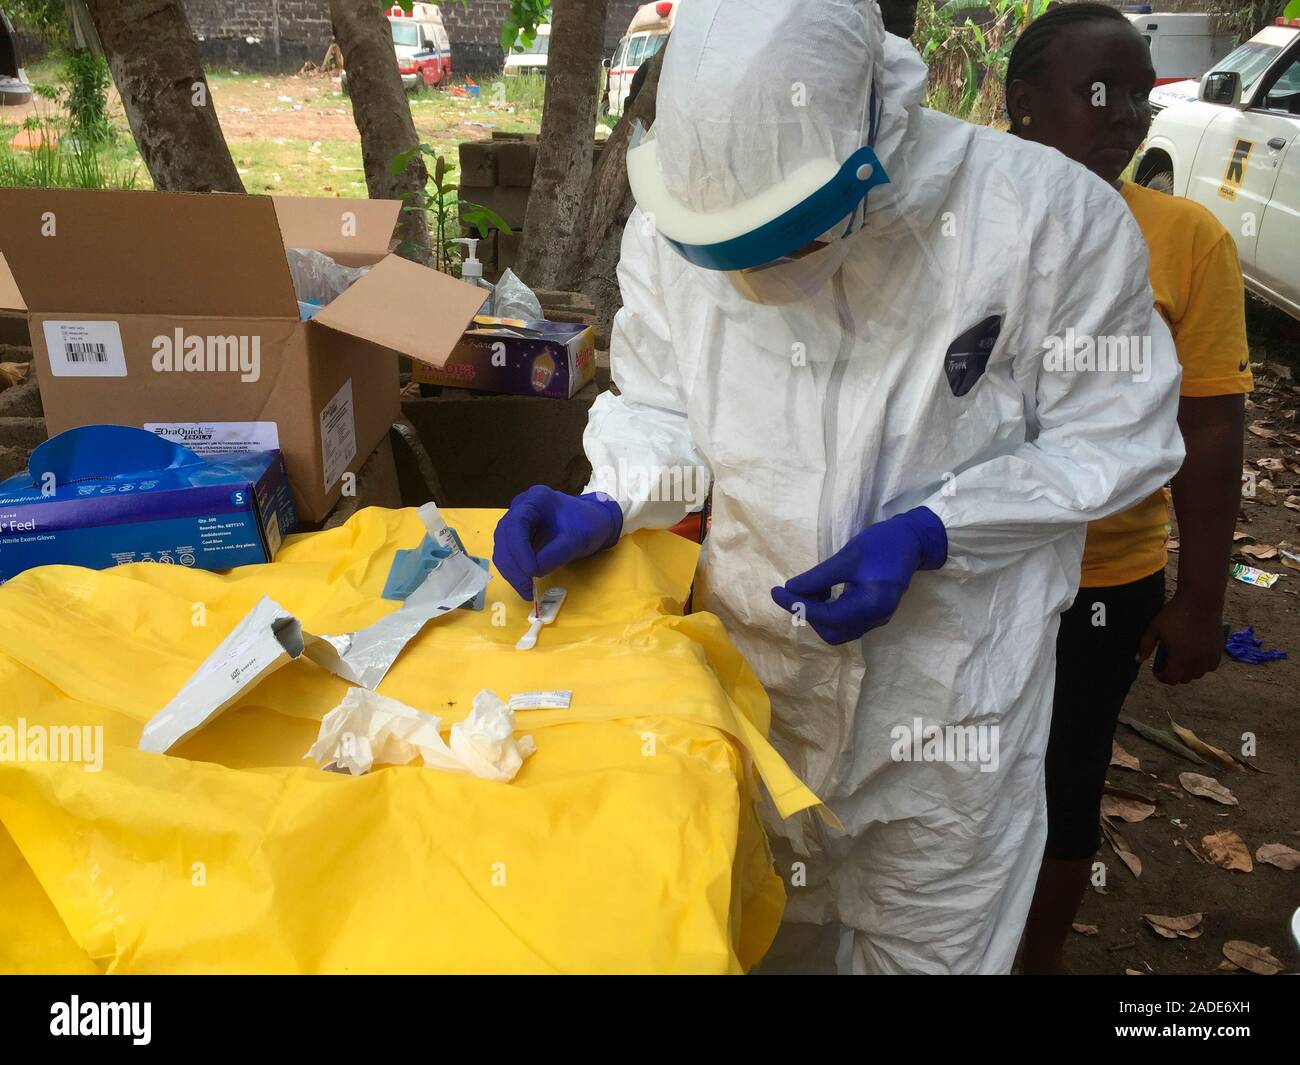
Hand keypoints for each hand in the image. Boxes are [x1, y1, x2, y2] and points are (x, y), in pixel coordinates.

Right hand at [492, 486, 623, 600]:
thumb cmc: (587, 524)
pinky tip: (524, 583)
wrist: (593, 522)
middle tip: (526, 588)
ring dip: (510, 570)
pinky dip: (513, 570)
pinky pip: (508, 554)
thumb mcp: (577, 539)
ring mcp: (516, 520)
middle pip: (504, 536)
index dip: (519, 549)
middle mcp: (521, 507)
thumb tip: (534, 572)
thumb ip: (556, 554)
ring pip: (502, 547)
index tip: (530, 572)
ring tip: (526, 590)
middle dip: (513, 565)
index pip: (516, 523)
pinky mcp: (517, 536)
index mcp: (536, 499)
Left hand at [770, 507, 946, 644]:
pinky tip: (824, 591)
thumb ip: (818, 577)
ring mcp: (877, 619)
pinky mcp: (874, 614)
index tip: (777, 592)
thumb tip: (790, 590)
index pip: (827, 616)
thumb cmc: (881, 544)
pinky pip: (845, 622)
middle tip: (796, 591)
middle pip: (832, 632)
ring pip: (838, 630)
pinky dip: (828, 611)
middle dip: (809, 613)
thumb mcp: (847, 557)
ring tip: (812, 588)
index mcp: (871, 604)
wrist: (913, 540)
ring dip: (818, 614)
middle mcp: (875, 618)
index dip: (799, 606)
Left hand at [1136, 591, 1222, 683]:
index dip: (1161, 677)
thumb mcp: (1155, 628)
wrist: (1200, 601)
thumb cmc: (1174, 614)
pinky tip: (1195, 655)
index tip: (1156, 669)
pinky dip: (1202, 665)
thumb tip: (1138, 660)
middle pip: (1184, 679)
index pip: (1171, 679)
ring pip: (1197, 674)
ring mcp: (1209, 657)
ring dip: (1188, 671)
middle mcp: (1196, 662)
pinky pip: (1210, 667)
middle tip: (1168, 662)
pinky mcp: (1219, 651)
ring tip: (1181, 659)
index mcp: (1179, 658)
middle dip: (1174, 673)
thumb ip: (1145, 646)